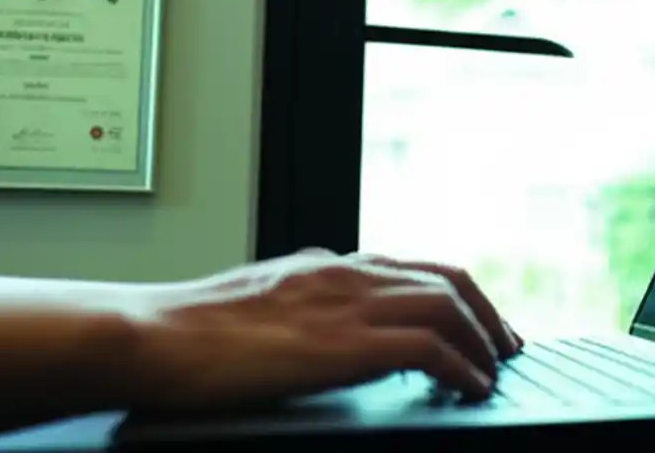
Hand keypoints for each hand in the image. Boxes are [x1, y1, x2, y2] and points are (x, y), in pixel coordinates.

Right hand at [124, 249, 522, 410]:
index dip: (455, 292)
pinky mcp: (344, 346)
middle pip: (445, 279)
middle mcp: (346, 274)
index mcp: (326, 265)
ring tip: (495, 370)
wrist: (149, 335)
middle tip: (506, 345)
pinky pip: (428, 348)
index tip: (475, 319)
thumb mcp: (257, 301)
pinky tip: (471, 388)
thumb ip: (300, 304)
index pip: (413, 266)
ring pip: (447, 305)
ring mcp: (347, 306)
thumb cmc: (186, 329)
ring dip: (483, 340)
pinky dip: (462, 367)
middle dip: (486, 312)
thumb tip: (320, 322)